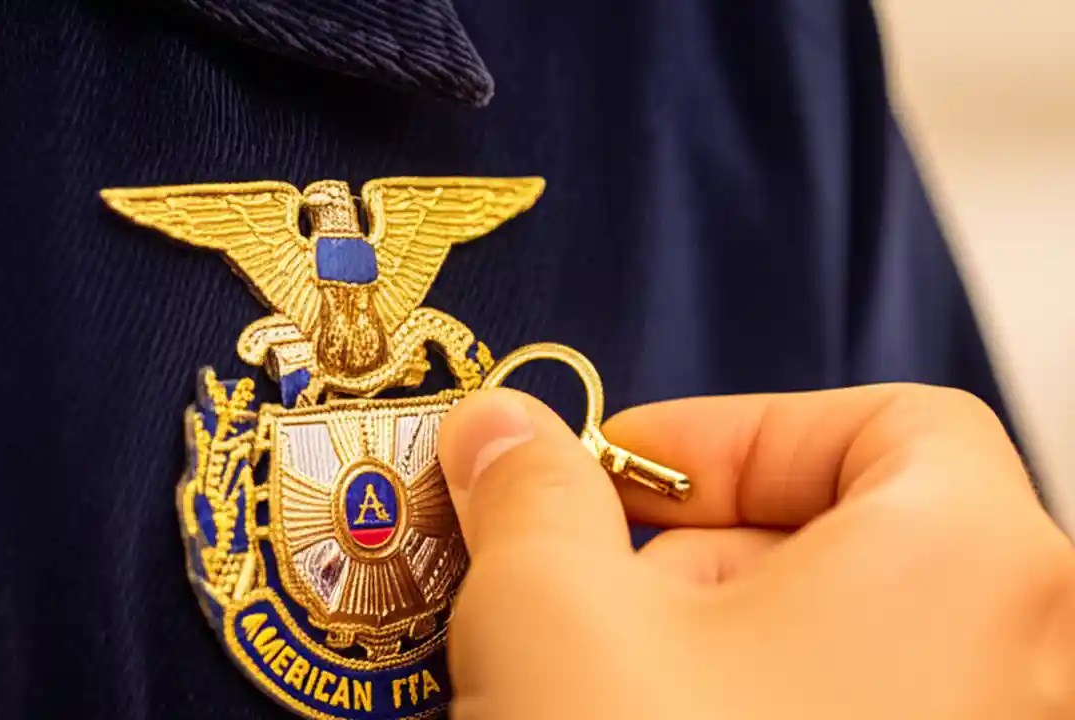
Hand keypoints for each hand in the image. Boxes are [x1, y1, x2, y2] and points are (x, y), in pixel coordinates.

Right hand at [437, 384, 1074, 718]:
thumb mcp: (553, 612)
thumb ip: (527, 490)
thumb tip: (500, 433)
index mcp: (971, 569)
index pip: (893, 420)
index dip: (738, 430)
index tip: (628, 463)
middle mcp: (1019, 664)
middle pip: (853, 541)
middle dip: (691, 553)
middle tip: (581, 583)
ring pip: (842, 647)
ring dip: (704, 640)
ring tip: (594, 682)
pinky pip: (841, 716)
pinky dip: (745, 706)